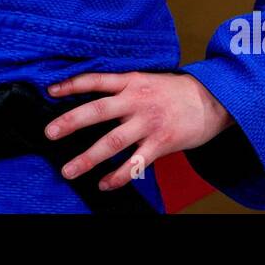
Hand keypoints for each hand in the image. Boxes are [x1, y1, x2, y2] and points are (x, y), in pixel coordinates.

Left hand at [44, 71, 234, 191]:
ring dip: (88, 158)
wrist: (214, 100)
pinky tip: (104, 184)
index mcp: (132, 82)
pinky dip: (118, 176)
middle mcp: (137, 101)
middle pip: (97, 111)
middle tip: (49, 133)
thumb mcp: (148, 80)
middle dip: (70, 122)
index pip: (96, 81)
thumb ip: (124, 88)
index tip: (50, 91)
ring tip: (69, 170)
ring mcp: (149, 123)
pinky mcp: (162, 143)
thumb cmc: (178, 91)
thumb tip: (96, 97)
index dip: (72, 85)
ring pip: (112, 142)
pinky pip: (135, 163)